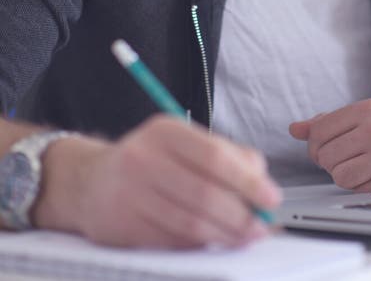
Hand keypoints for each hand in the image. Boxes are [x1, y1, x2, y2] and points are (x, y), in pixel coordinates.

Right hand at [34, 115, 280, 248]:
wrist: (91, 181)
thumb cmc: (150, 161)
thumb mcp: (184, 143)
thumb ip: (227, 155)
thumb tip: (262, 183)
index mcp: (165, 131)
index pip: (214, 156)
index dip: (248, 181)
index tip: (271, 198)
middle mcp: (143, 158)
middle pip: (204, 193)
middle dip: (241, 215)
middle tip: (261, 226)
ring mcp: (129, 194)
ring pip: (189, 224)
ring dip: (225, 235)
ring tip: (244, 237)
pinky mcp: (121, 227)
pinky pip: (171, 243)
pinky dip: (199, 246)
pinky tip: (212, 242)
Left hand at [289, 98, 370, 191]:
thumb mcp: (367, 116)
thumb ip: (329, 122)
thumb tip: (296, 129)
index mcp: (370, 109)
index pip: (320, 130)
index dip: (316, 144)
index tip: (326, 147)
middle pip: (326, 155)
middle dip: (331, 161)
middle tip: (349, 158)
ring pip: (340, 176)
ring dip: (346, 176)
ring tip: (364, 167)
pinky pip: (359, 191)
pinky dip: (362, 188)